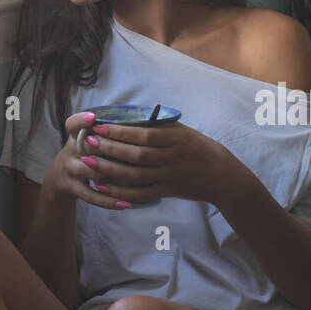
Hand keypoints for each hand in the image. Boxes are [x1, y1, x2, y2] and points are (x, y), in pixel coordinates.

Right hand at [45, 112, 136, 209]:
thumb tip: (146, 115)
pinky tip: (126, 204)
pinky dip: (109, 201)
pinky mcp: (72, 188)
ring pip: (89, 171)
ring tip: (131, 177)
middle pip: (85, 146)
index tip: (93, 117)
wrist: (61, 178)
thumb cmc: (85, 153)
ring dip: (109, 174)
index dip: (82, 119)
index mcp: (76, 135)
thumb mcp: (88, 139)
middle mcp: (70, 150)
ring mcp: (70, 169)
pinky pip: (91, 196)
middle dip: (104, 147)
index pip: (73, 123)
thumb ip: (109, 130)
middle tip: (127, 149)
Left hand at [77, 118, 251, 209]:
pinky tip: (104, 187)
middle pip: (135, 154)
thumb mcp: (182, 131)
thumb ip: (158, 125)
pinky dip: (121, 192)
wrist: (222, 176)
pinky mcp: (167, 191)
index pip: (142, 134)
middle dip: (109, 148)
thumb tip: (129, 116)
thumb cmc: (199, 148)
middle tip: (88, 142)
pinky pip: (140, 193)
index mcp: (174, 138)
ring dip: (110, 170)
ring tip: (89, 163)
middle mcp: (171, 157)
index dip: (119, 131)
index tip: (99, 126)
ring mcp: (169, 176)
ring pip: (135, 175)